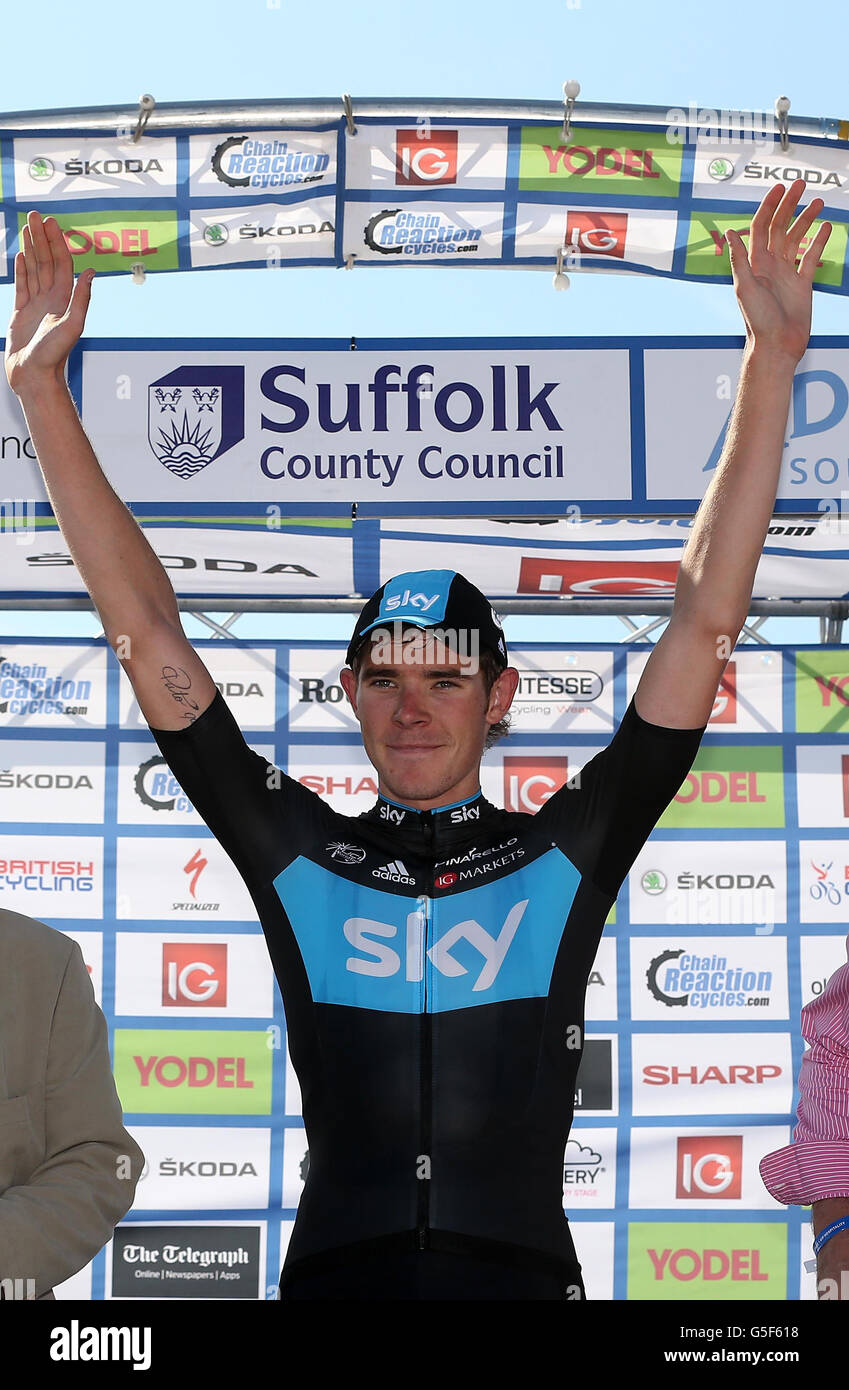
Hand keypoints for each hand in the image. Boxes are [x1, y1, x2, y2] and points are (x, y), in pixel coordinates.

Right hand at [4, 211, 93, 395]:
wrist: (35, 377)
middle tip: (35, 215)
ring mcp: (37, 304)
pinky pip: (22, 285)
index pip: (61, 263)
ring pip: (34, 269)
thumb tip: (91, 272)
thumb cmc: (53, 356)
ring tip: (27, 227)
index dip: (56, 242)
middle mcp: (52, 299)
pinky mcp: (22, 312)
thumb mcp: (71, 325)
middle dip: (41, 238)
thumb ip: (81, 299)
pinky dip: (22, 268)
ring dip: (31, 247)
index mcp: (64, 299)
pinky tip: (21, 254)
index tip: (50, 222)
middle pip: (47, 261)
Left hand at [726, 178, 831, 363]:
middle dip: (789, 205)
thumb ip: (739, 259)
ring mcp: (786, 273)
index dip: (769, 206)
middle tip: (801, 184)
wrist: (777, 346)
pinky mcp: (802, 283)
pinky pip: (811, 257)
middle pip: (779, 227)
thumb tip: (728, 233)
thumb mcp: (745, 288)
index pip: (760, 227)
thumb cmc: (758, 321)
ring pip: (796, 238)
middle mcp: (770, 265)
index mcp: (755, 263)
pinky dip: (818, 241)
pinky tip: (826, 226)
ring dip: (806, 219)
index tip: (780, 188)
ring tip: (818, 201)